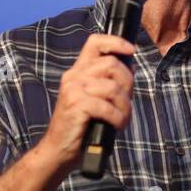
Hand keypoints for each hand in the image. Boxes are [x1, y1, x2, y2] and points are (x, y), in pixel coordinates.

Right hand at [36, 33, 135, 177]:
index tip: (131, 51)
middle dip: (127, 83)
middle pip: (112, 64)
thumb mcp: (96, 99)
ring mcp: (73, 89)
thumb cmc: (81, 125)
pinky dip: (118, 118)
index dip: (116, 42)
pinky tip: (116, 126)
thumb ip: (109, 82)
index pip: (95, 42)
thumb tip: (131, 67)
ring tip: (122, 118)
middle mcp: (74, 75)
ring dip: (124, 106)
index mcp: (78, 71)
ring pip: (113, 87)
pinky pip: (108, 107)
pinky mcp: (76, 104)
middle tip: (125, 103)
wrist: (58, 148)